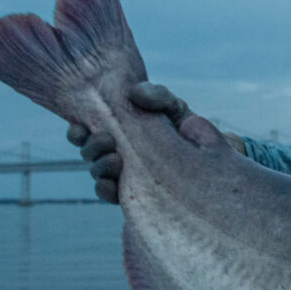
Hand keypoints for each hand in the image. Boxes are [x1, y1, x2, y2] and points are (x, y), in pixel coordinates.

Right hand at [68, 82, 240, 202]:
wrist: (213, 162)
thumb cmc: (189, 129)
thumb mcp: (173, 107)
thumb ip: (158, 96)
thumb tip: (135, 93)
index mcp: (118, 131)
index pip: (86, 131)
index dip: (77, 132)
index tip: (79, 127)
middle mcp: (117, 153)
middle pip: (89, 153)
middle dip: (91, 148)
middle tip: (107, 142)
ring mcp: (125, 175)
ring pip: (98, 174)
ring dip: (99, 168)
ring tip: (116, 160)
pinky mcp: (134, 195)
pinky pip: (111, 196)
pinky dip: (106, 190)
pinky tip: (112, 185)